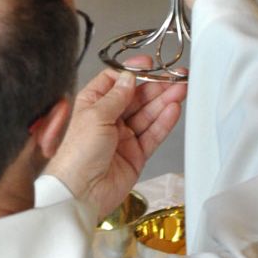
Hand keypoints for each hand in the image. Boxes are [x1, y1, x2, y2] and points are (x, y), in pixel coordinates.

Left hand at [44, 64, 185, 221]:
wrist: (81, 192)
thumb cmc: (77, 155)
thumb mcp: (96, 116)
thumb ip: (117, 96)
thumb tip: (129, 77)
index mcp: (93, 105)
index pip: (115, 82)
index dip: (132, 72)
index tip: (148, 65)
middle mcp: (109, 119)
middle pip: (136, 98)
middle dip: (156, 87)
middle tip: (174, 77)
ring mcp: (124, 137)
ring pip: (148, 115)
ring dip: (165, 102)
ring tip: (181, 90)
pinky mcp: (136, 154)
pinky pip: (153, 134)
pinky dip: (164, 122)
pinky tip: (174, 109)